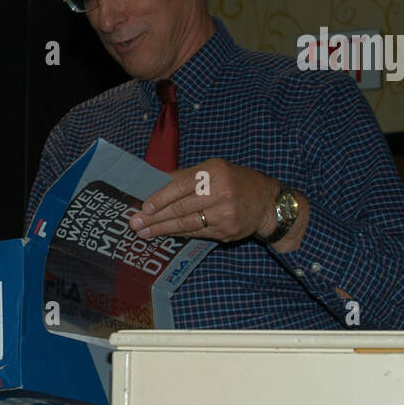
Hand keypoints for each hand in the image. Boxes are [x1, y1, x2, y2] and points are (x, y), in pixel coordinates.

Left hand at [129, 158, 277, 242]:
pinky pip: (197, 233)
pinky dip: (178, 234)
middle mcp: (221, 192)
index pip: (181, 185)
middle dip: (155, 218)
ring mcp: (225, 214)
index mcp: (214, 172)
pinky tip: (165, 234)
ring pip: (187, 224)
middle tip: (135, 223)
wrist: (268, 202)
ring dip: (162, 229)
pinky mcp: (227, 231)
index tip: (144, 207)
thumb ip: (185, 176)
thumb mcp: (213, 169)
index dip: (160, 198)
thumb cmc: (234, 181)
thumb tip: (153, 182)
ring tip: (144, 233)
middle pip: (181, 208)